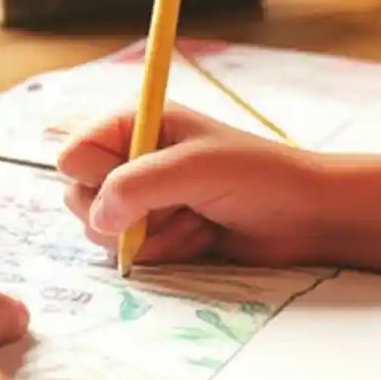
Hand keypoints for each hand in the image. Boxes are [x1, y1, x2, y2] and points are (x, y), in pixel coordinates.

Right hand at [56, 106, 326, 265]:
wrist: (306, 218)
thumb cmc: (259, 178)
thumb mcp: (195, 169)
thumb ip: (137, 186)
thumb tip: (95, 218)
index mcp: (135, 126)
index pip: (73, 155)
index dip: (95, 176)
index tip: (133, 182)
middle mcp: (132, 159)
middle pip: (79, 197)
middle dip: (123, 215)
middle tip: (170, 208)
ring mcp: (143, 199)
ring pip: (101, 230)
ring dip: (148, 236)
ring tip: (193, 222)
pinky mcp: (155, 233)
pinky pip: (129, 253)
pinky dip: (162, 252)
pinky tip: (198, 239)